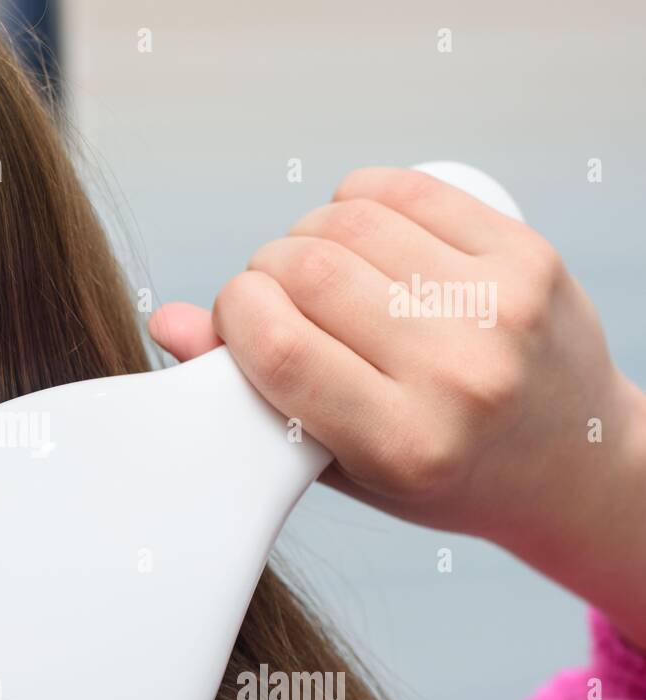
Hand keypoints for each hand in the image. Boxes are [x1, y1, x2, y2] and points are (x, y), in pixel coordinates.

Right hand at [151, 167, 645, 644]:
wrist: (568, 464)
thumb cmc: (439, 472)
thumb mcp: (338, 460)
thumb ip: (252, 395)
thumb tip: (168, 321)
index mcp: (402, 444)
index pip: (277, 345)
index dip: (232, 313)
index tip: (234, 318)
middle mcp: (458, 377)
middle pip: (307, 271)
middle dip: (265, 270)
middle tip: (275, 295)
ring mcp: (498, 309)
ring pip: (349, 220)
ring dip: (308, 232)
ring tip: (317, 267)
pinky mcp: (525, 256)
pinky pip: (407, 190)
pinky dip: (359, 196)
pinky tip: (357, 226)